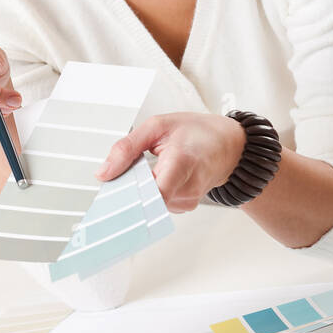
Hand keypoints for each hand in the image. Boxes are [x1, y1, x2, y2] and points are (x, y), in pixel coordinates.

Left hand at [95, 112, 246, 211]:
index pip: (155, 194)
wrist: (228, 146)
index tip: (113, 196)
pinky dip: (151, 193)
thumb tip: (104, 172)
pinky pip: (158, 204)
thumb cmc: (197, 132)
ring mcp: (188, 200)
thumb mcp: (157, 126)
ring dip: (141, 189)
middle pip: (146, 202)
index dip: (130, 198)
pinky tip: (158, 177)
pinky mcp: (186, 206)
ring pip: (150, 204)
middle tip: (125, 174)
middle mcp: (188, 186)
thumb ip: (126, 148)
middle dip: (130, 191)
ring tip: (149, 168)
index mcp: (182, 162)